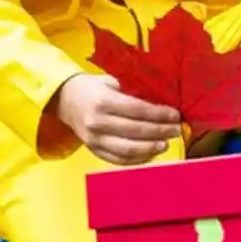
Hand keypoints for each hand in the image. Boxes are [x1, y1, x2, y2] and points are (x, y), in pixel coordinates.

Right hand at [52, 74, 181, 165]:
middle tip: (176, 130)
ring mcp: (94, 140)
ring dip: (151, 148)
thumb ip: (131, 92)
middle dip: (160, 131)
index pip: (138, 110)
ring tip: (166, 144)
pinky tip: (151, 153)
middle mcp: (98, 122)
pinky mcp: (94, 151)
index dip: (159, 115)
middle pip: (136, 131)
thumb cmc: (93, 88)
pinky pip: (119, 160)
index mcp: (103, 101)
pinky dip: (137, 159)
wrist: (64, 100)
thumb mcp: (110, 81)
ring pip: (128, 150)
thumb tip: (162, 104)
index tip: (176, 115)